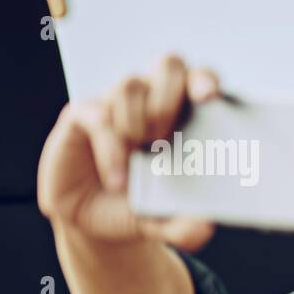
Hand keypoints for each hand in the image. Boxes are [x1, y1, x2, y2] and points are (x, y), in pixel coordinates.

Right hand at [37, 54, 219, 250]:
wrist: (96, 224)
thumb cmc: (141, 209)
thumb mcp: (165, 224)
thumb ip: (187, 227)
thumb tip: (205, 227)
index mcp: (187, 116)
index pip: (201, 80)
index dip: (206, 80)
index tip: (210, 97)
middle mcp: (153, 101)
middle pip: (168, 66)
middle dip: (171, 94)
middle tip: (168, 134)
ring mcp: (118, 105)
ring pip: (131, 86)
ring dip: (139, 121)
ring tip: (142, 158)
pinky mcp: (83, 115)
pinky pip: (97, 115)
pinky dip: (111, 148)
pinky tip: (118, 179)